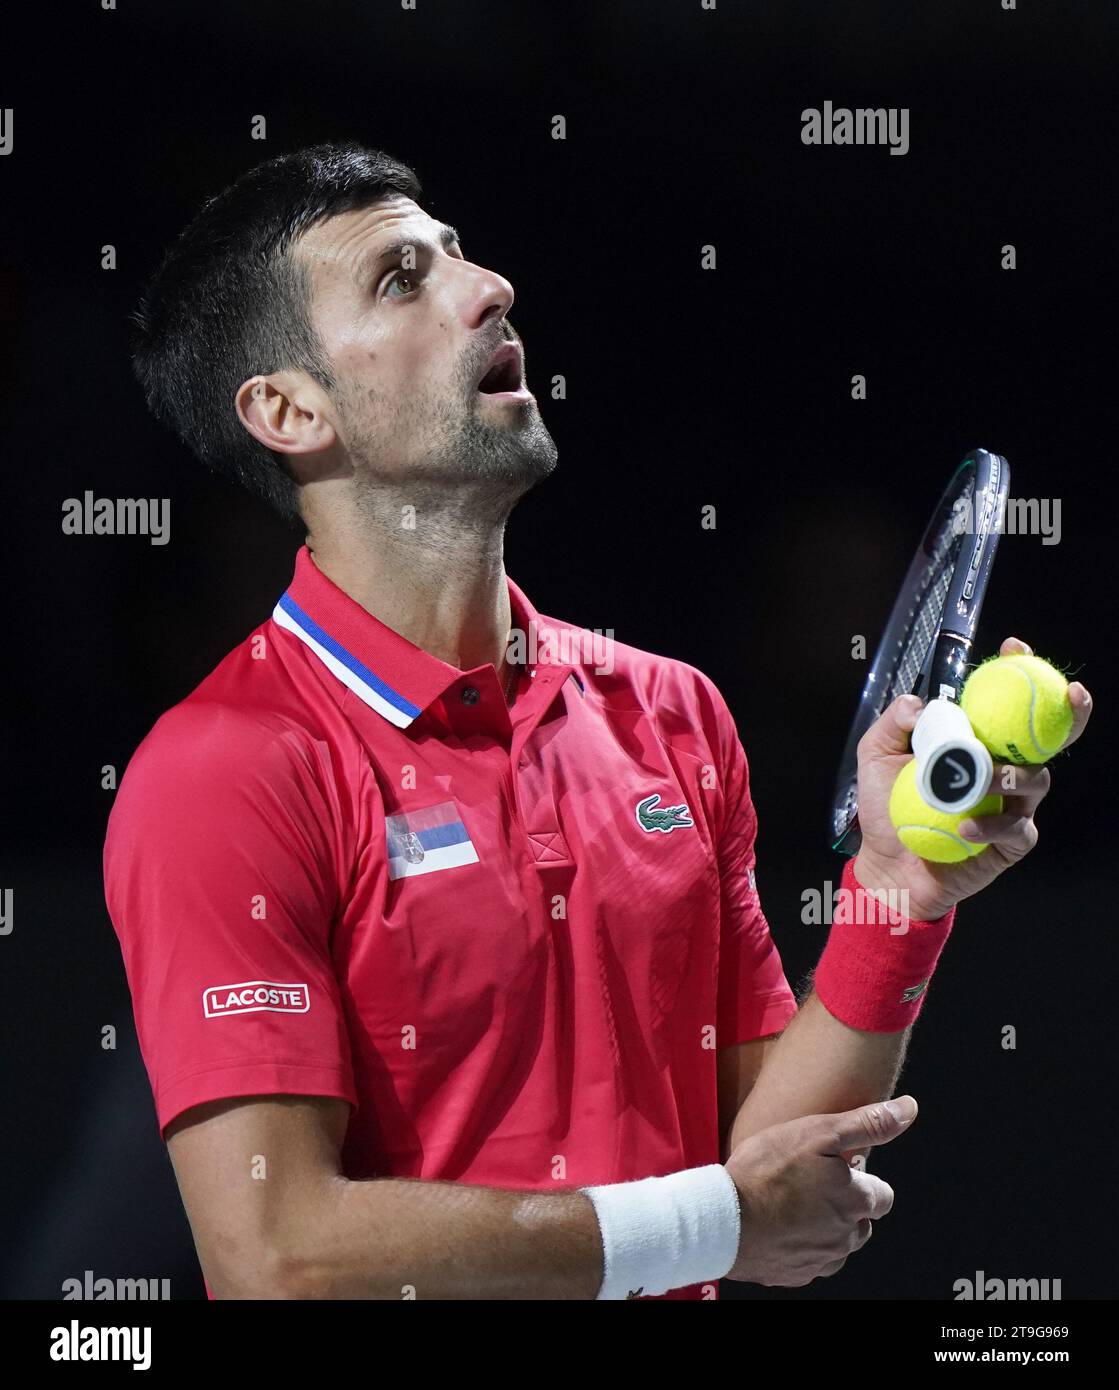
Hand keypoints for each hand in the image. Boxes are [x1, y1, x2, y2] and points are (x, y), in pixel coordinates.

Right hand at [723, 1096, 916, 1285]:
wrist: (722, 1219)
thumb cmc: (766, 1170)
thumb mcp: (818, 1132)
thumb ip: (867, 1123)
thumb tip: (909, 1109)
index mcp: (856, 1202)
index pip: (882, 1195)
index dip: (860, 1179)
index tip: (834, 1169)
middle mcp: (845, 1238)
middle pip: (861, 1222)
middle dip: (845, 1205)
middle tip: (809, 1183)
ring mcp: (820, 1260)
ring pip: (837, 1244)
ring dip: (824, 1227)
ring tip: (792, 1204)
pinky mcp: (795, 1275)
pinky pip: (809, 1261)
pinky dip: (800, 1246)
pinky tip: (779, 1226)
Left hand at [852, 636, 1092, 919]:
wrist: (887, 865)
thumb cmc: (886, 809)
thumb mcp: (875, 757)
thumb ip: (893, 723)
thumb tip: (919, 703)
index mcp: (975, 741)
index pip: (1004, 703)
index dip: (1018, 673)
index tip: (1014, 649)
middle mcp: (1001, 767)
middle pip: (1047, 736)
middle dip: (1067, 712)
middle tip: (1067, 694)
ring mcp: (1011, 804)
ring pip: (1036, 779)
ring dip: (1011, 776)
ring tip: (980, 784)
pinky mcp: (1011, 842)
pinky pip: (1016, 829)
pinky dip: (991, 827)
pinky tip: (965, 829)